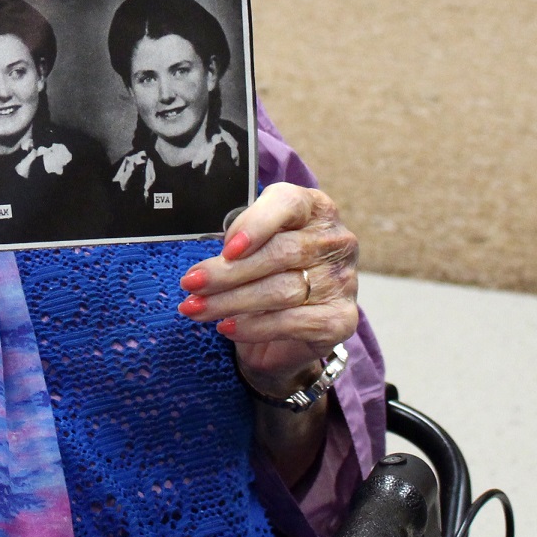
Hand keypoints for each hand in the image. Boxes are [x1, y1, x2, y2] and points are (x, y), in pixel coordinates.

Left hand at [175, 183, 358, 399]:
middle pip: (280, 253)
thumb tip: (213, 258)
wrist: (287, 333)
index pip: (289, 204)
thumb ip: (238, 242)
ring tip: (197, 308)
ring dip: (231, 301)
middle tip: (192, 283)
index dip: (257, 224)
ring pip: (282, 290)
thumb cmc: (266, 275)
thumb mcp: (250, 247)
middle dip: (228, 271)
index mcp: (315, 209)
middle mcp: (336, 241)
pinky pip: (293, 322)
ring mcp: (344, 281)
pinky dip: (254, 326)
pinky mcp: (342, 319)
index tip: (227, 248)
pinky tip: (227, 327)